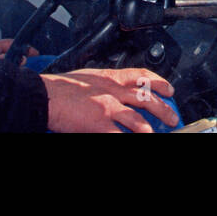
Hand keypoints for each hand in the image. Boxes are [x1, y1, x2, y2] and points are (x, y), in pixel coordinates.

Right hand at [41, 68, 177, 132]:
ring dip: (150, 129)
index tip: (168, 89)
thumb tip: (115, 93)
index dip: (158, 83)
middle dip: (163, 108)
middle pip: (145, 98)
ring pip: (138, 119)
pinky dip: (129, 138)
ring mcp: (107, 108)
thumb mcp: (86, 79)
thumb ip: (102, 85)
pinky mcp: (99, 125)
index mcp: (109, 78)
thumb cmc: (59, 88)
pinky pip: (120, 135)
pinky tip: (134, 139)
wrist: (44, 96)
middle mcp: (112, 91)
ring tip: (157, 134)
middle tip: (172, 117)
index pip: (140, 76)